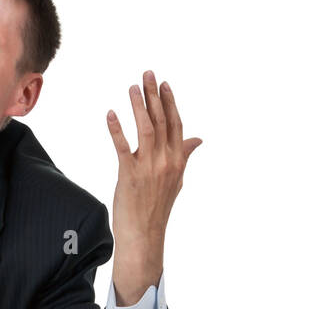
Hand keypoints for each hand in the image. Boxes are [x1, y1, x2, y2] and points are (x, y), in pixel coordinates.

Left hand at [107, 70, 201, 304]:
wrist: (144, 235)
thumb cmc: (156, 207)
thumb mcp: (176, 180)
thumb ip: (184, 156)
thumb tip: (198, 138)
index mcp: (178, 161)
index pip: (176, 125)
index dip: (170, 102)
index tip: (164, 83)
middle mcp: (166, 162)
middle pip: (162, 121)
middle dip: (154, 95)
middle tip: (148, 73)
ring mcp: (149, 169)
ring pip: (146, 129)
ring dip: (139, 106)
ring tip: (132, 87)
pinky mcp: (130, 176)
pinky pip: (123, 148)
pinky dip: (117, 129)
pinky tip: (111, 114)